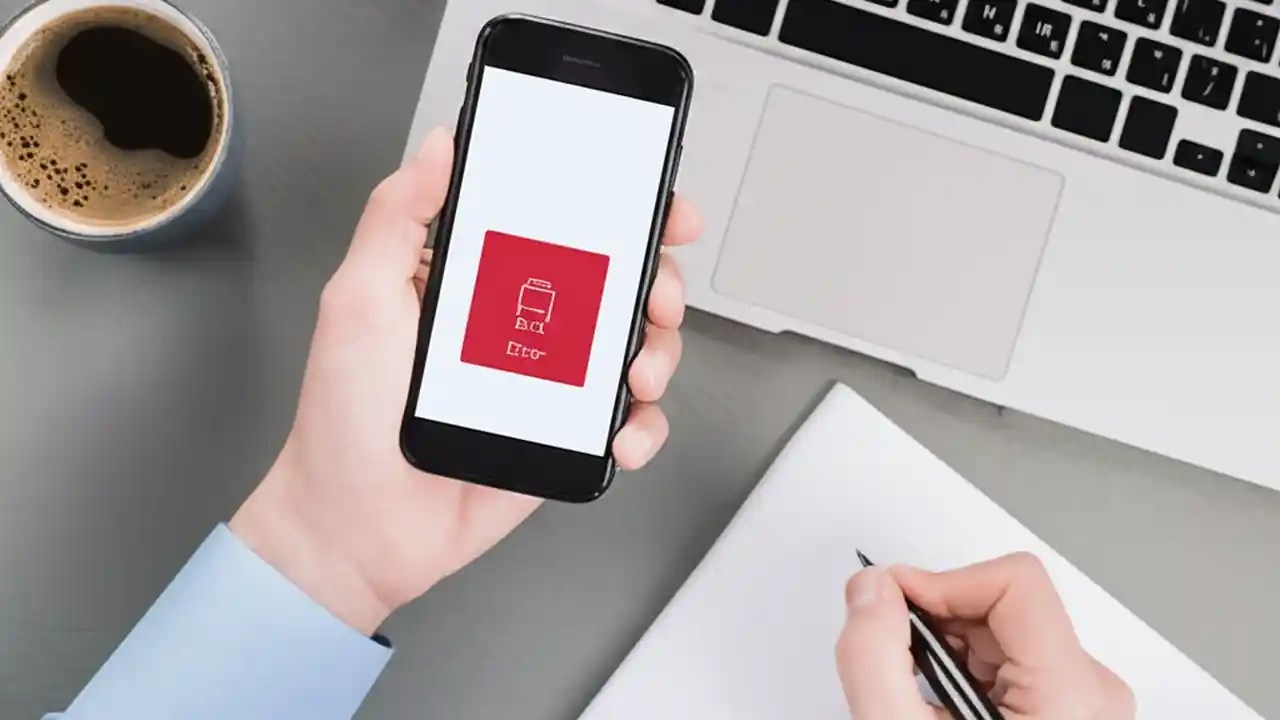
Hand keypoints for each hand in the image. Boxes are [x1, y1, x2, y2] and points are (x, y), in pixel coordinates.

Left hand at [230, 126, 701, 634]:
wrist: (356, 531)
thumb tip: (438, 149)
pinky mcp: (563, 437)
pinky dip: (643, 426)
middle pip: (617, 283)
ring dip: (657, 351)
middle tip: (655, 296)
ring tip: (636, 373)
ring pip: (634, 347)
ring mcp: (547, 384)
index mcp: (477, 282)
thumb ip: (394, 218)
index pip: (559, 226)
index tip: (654, 204)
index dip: (618, 209)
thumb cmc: (343, 424)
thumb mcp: (358, 302)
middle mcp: (521, 326)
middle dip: (656, 282)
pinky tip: (621, 433)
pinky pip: (628, 422)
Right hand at [836, 553, 1134, 719]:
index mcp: (1072, 696)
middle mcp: (1094, 696)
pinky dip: (968, 676)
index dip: (942, 582)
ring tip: (926, 704)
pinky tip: (947, 713)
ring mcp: (1087, 708)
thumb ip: (874, 655)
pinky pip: (1014, 663)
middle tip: (901, 667)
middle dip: (939, 626)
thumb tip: (871, 592)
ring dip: (951, 654)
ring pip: (1005, 633)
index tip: (894, 603)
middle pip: (1004, 605)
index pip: (1014, 580)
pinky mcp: (1071, 715)